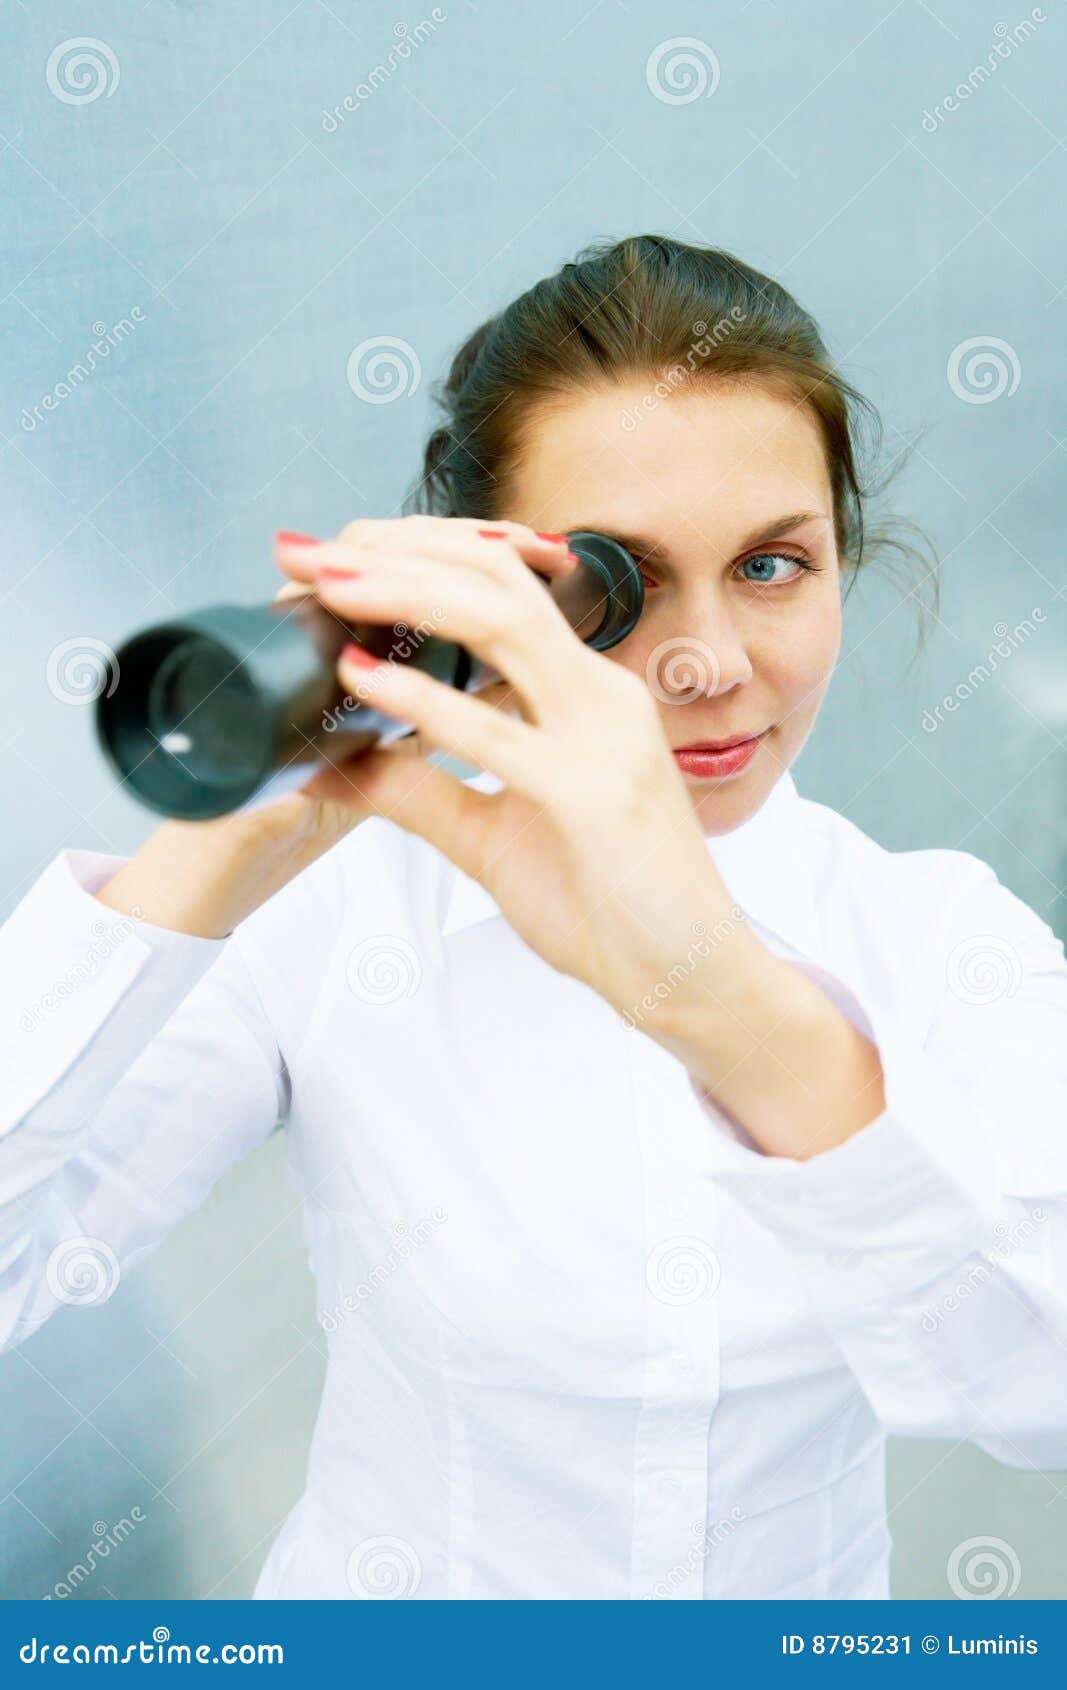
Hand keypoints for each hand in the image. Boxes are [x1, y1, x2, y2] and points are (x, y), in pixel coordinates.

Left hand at [273, 515, 752, 1023]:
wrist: (691, 978)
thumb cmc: (610, 907)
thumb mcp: (489, 836)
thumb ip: (420, 791)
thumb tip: (338, 763)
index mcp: (584, 693)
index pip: (497, 588)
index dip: (411, 559)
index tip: (327, 562)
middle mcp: (600, 695)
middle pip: (494, 578)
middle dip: (394, 552)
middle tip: (305, 550)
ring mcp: (603, 736)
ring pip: (501, 621)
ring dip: (404, 591)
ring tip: (325, 583)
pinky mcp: (592, 794)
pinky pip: (497, 730)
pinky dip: (421, 698)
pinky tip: (359, 677)